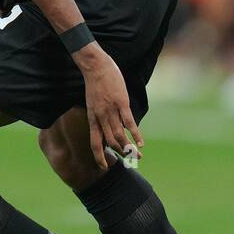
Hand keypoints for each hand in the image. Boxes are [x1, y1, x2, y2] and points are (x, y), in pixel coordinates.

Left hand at [76, 45, 143, 168]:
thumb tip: (105, 125)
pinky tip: (141, 142)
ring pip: (120, 135)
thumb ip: (98, 115)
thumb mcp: (91, 103)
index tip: (104, 167)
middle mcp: (100, 118)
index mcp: (92, 118)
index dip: (99, 156)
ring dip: (130, 148)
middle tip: (131, 161)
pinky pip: (129, 123)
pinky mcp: (120, 103)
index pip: (94, 143)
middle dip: (120, 154)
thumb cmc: (94, 83)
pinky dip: (136, 134)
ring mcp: (110, 111)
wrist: (95, 67)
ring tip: (138, 156)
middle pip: (110, 142)